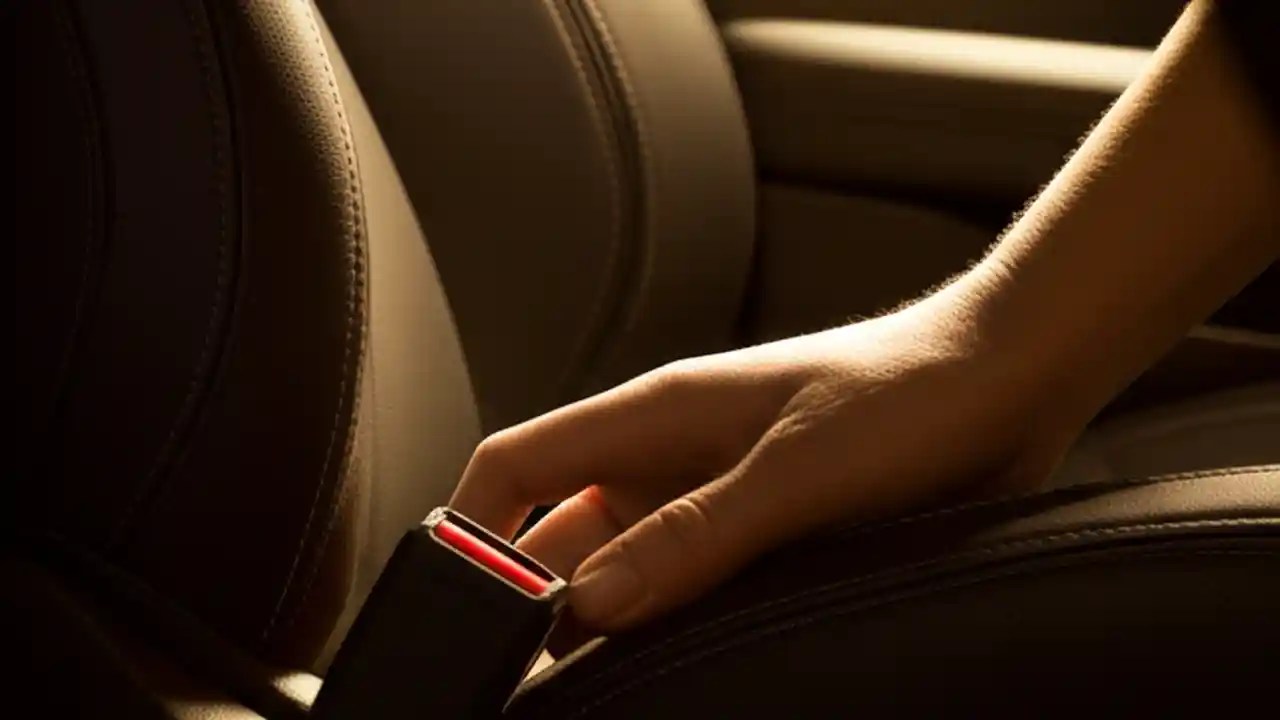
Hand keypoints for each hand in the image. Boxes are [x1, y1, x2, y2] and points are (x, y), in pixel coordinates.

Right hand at [451, 293, 1074, 636]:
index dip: (468, 533)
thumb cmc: (906, 393)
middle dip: (530, 602)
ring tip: (597, 685)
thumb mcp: (795, 470)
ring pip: (621, 567)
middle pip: (557, 535)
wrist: (1002, 379)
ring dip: (602, 619)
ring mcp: (711, 493)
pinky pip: (682, 582)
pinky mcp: (758, 527)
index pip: (515, 466)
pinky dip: (662, 622)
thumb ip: (693, 535)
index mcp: (653, 418)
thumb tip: (590, 605)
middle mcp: (668, 456)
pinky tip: (672, 663)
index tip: (454, 611)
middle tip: (527, 682)